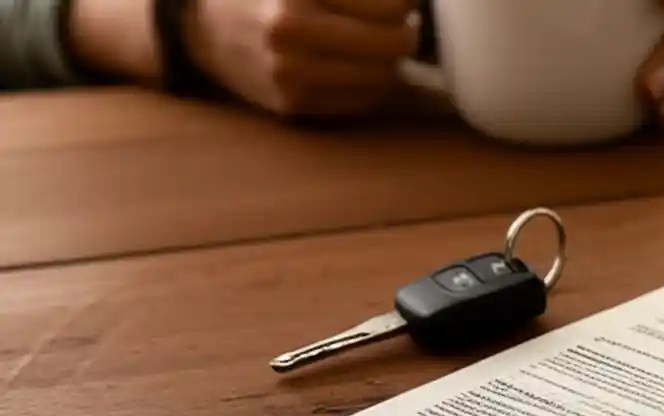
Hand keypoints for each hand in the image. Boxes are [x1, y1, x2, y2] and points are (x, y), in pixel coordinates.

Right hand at [184, 0, 417, 117]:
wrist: (203, 29)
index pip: (390, 6)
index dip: (408, 2)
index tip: (407, 1)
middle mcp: (293, 35)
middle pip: (392, 44)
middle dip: (407, 31)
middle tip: (404, 22)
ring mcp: (293, 76)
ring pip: (382, 77)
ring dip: (393, 61)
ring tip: (382, 41)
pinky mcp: (295, 106)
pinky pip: (361, 101)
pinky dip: (373, 84)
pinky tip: (362, 65)